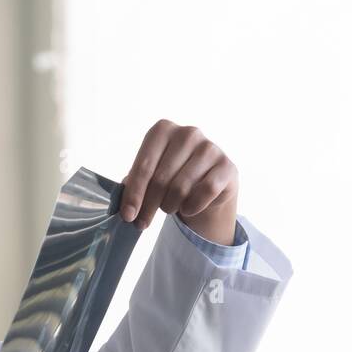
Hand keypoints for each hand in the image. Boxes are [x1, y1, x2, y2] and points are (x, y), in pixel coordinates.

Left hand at [119, 119, 238, 245]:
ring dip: (170, 206)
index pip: (144, 166)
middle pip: (160, 179)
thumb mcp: (149, 176)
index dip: (134, 194)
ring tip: (168, 208)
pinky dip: (192, 206)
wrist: (207, 184)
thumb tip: (125, 208)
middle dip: (149, 206)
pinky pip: (204, 193)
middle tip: (142, 222)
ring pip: (181, 188)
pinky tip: (187, 207)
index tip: (128, 215)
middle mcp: (188, 133)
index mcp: (163, 130)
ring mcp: (210, 148)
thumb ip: (134, 185)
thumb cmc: (171, 177)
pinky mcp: (226, 166)